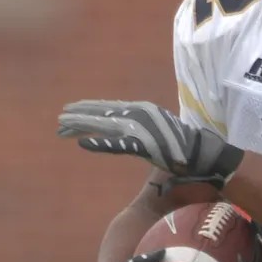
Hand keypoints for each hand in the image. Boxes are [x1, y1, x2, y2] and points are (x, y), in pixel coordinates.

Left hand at [57, 100, 245, 185]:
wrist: (203, 153)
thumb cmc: (182, 145)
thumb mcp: (156, 133)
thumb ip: (139, 131)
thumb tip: (122, 132)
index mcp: (141, 111)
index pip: (109, 109)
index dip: (88, 111)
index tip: (69, 114)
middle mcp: (139, 115)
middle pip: (102, 114)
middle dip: (79, 117)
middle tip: (58, 121)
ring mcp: (142, 129)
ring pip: (105, 125)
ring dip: (83, 126)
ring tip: (62, 128)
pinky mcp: (146, 144)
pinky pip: (119, 144)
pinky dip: (101, 144)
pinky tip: (84, 144)